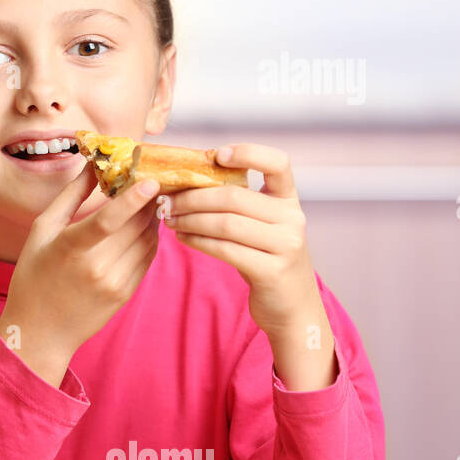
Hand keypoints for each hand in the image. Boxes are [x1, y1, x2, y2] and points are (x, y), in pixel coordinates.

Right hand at [0, 166, 161, 385]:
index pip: (107, 221)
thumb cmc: (33, 276)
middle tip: (149, 179)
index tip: (151, 180)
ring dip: (150, 217)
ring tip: (147, 201)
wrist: (41, 331)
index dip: (132, 200)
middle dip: (146, 200)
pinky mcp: (126, 294)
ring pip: (147, 240)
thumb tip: (92, 165)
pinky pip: (147, 258)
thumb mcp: (42, 232)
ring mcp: (114, 284)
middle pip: (135, 226)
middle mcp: (95, 268)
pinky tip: (141, 227)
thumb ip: (70, 197)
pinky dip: (149, 238)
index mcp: (69, 249)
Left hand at [164, 143, 322, 336]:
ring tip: (169, 219)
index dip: (249, 153)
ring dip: (190, 219)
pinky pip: (225, 249)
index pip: (278, 164)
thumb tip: (190, 180)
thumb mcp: (264, 225)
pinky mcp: (271, 270)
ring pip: (226, 223)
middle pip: (234, 196)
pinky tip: (182, 237)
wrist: (292, 306)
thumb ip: (242, 204)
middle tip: (167, 200)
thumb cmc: (267, 258)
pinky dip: (198, 241)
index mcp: (289, 200)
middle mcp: (292, 218)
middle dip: (193, 197)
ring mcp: (285, 245)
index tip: (216, 155)